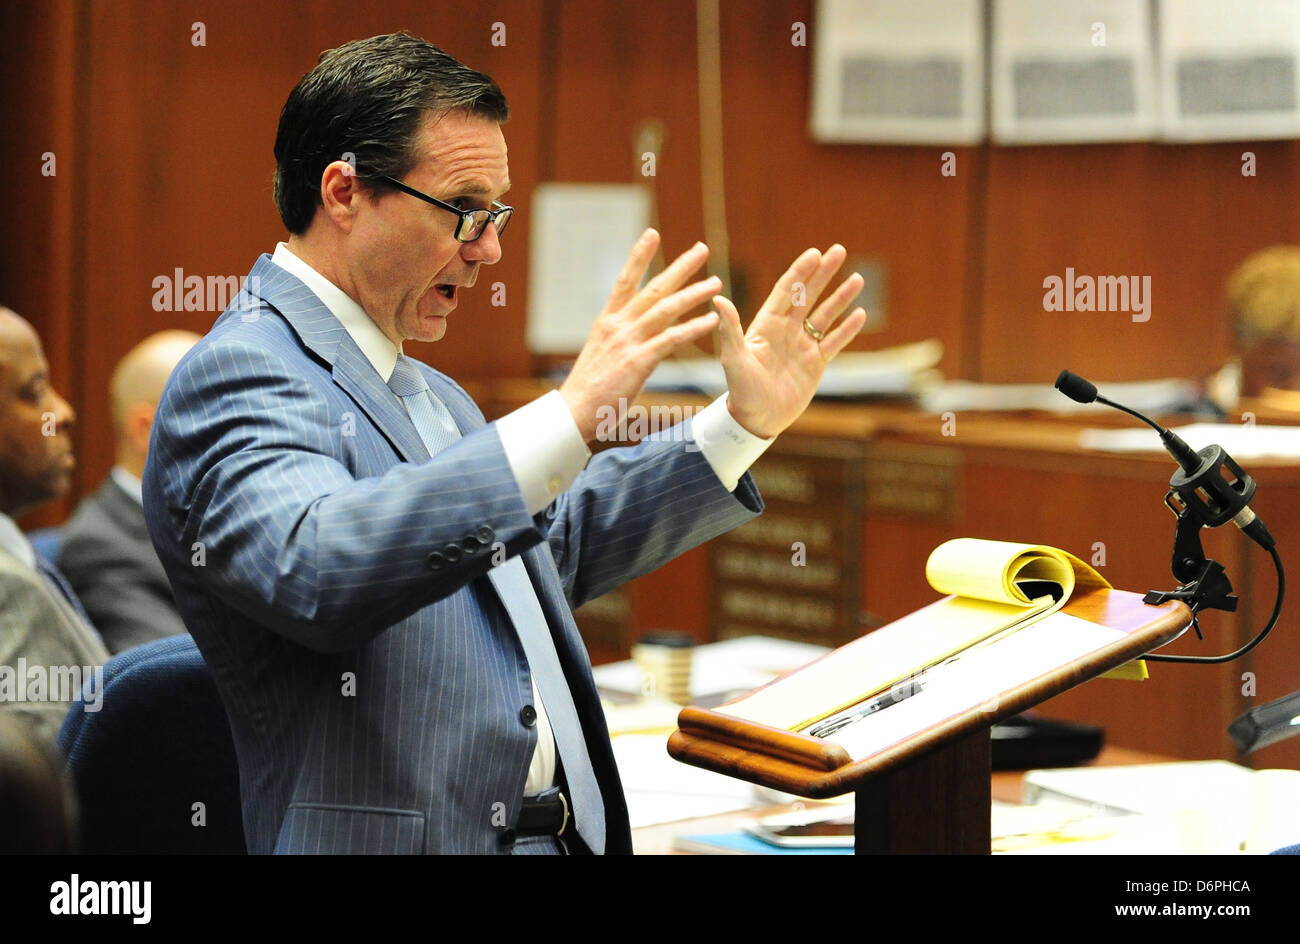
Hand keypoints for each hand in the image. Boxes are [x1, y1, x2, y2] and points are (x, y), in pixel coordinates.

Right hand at [560, 229, 721, 441]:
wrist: (574, 411)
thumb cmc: (588, 388)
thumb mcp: (601, 354)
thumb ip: (618, 339)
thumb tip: (633, 335)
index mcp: (606, 321)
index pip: (625, 280)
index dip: (639, 256)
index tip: (652, 233)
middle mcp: (618, 325)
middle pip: (653, 288)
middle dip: (680, 267)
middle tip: (701, 249)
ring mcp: (628, 341)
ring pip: (667, 309)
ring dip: (693, 293)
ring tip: (715, 282)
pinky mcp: (639, 360)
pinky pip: (672, 338)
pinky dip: (693, 327)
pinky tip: (711, 320)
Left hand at [715, 244, 865, 438]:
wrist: (757, 421)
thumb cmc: (741, 390)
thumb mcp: (734, 359)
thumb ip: (730, 329)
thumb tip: (718, 299)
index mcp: (766, 325)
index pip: (787, 291)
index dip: (800, 271)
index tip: (814, 253)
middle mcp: (786, 331)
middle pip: (809, 296)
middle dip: (824, 273)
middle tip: (839, 250)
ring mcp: (802, 346)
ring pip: (825, 316)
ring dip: (841, 297)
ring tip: (858, 279)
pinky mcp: (815, 364)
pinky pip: (834, 342)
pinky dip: (847, 329)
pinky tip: (860, 314)